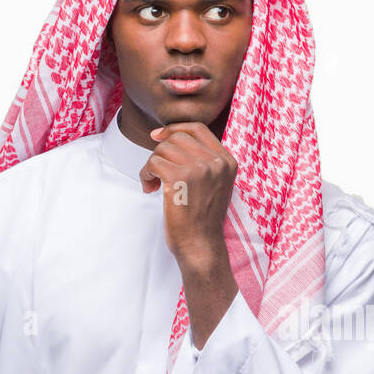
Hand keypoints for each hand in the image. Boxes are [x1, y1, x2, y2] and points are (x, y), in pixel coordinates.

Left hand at [142, 122, 235, 269]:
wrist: (201, 245)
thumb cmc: (201, 218)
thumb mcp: (213, 183)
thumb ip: (201, 160)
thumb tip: (167, 135)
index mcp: (227, 161)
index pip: (198, 129)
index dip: (175, 128)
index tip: (158, 136)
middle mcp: (217, 162)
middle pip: (177, 138)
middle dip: (160, 152)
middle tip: (157, 173)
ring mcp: (200, 169)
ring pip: (163, 149)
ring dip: (151, 165)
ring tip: (154, 183)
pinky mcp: (181, 178)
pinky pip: (154, 163)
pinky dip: (146, 175)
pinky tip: (150, 189)